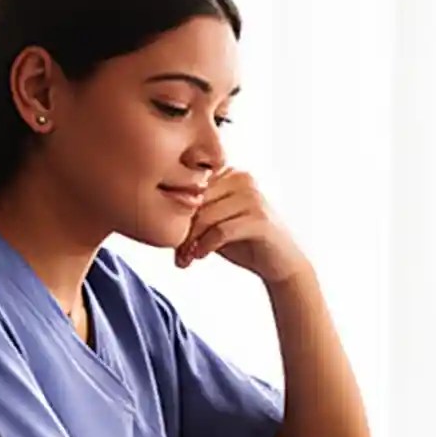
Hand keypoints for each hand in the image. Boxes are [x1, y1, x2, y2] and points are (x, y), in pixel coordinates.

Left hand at [175, 167, 309, 283]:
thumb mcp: (215, 221)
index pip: (190, 183)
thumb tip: (154, 212)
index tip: (168, 234)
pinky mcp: (260, 220)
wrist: (282, 263)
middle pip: (196, 199)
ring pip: (205, 216)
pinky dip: (205, 246)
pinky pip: (220, 231)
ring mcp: (253, 198)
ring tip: (184, 257)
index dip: (175, 208)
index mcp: (230, 172)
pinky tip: (199, 256)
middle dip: (181, 228)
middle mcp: (243, 178)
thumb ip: (194, 212)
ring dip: (190, 241)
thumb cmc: (245, 241)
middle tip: (176, 252)